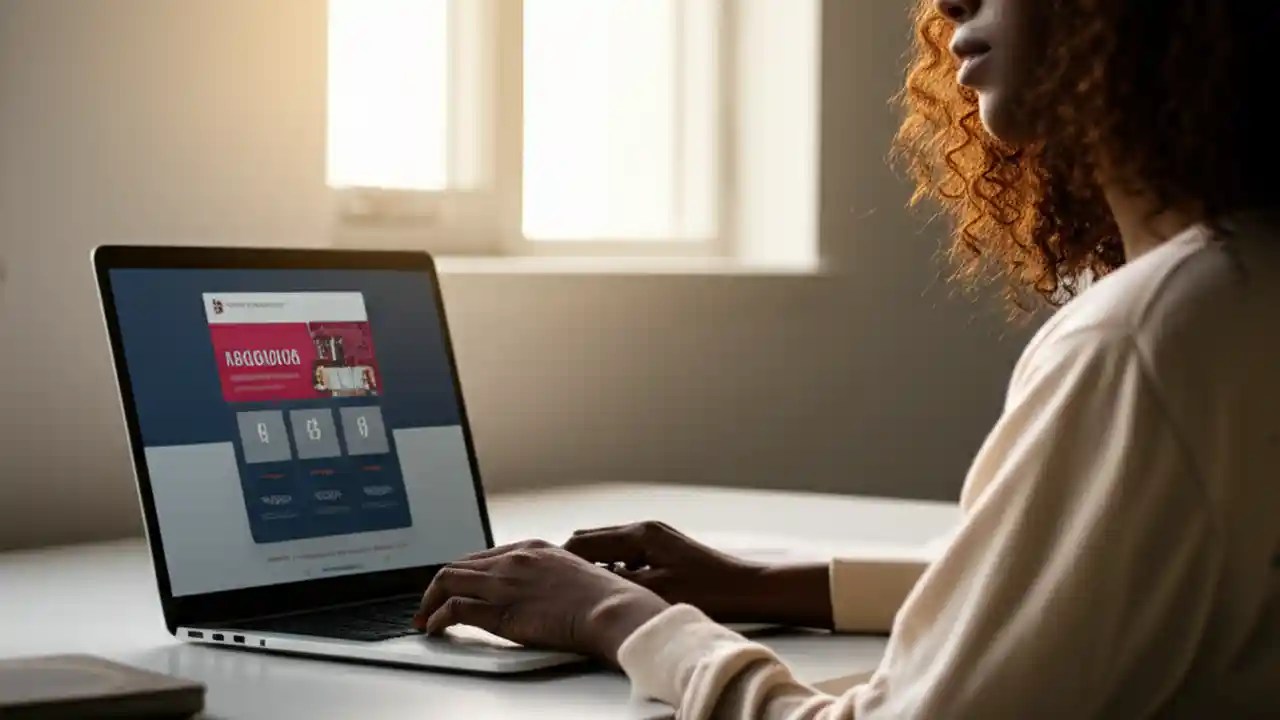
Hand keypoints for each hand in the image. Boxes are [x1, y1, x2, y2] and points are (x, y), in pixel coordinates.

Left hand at [413, 539, 670, 663]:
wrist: (611, 609)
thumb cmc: (604, 600)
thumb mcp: (572, 576)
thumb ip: (548, 578)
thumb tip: (539, 593)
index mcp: (533, 548)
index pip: (483, 555)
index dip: (463, 573)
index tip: (455, 587)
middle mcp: (514, 559)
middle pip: (460, 565)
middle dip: (438, 586)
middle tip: (428, 604)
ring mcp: (505, 582)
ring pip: (448, 580)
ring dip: (429, 601)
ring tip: (423, 618)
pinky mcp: (500, 610)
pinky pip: (455, 609)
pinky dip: (437, 617)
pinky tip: (435, 628)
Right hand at [565, 521, 832, 627]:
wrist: (749, 588)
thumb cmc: (708, 590)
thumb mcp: (656, 589)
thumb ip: (617, 581)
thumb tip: (583, 580)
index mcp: (639, 534)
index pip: (584, 543)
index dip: (562, 562)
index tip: (545, 579)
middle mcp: (644, 529)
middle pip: (592, 540)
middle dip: (572, 562)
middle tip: (555, 586)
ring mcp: (654, 537)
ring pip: (607, 547)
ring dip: (593, 566)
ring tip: (579, 591)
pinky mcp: (662, 549)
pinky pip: (624, 554)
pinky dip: (611, 568)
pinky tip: (612, 590)